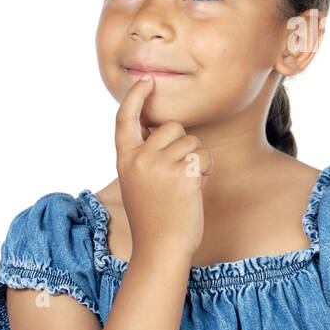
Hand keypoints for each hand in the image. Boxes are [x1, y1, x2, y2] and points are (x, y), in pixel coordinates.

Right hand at [114, 74, 213, 256]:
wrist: (160, 248)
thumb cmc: (153, 216)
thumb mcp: (136, 181)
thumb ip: (142, 154)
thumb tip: (154, 125)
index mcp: (125, 159)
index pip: (125, 119)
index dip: (136, 97)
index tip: (146, 81)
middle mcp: (139, 159)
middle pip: (172, 127)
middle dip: (182, 144)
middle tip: (177, 174)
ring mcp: (160, 167)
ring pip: (192, 141)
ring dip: (196, 160)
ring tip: (184, 185)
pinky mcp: (182, 175)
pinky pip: (203, 156)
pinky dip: (205, 171)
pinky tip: (194, 190)